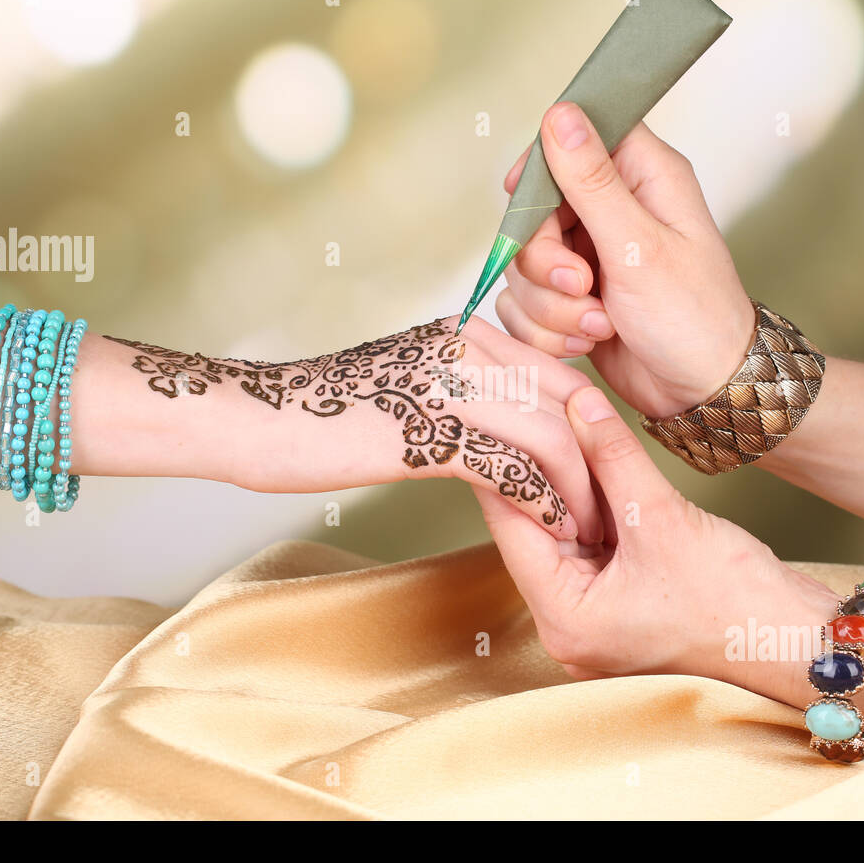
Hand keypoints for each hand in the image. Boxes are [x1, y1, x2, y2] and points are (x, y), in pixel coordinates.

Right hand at [106, 317, 599, 540]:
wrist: (252, 420)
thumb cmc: (323, 414)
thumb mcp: (403, 385)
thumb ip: (459, 394)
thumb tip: (502, 430)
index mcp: (463, 331)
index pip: (554, 373)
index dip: (587, 426)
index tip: (600, 472)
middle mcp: (465, 346)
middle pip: (566, 399)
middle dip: (598, 458)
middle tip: (611, 506)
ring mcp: (449, 385)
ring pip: (550, 434)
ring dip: (579, 490)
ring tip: (590, 530)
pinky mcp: (429, 431)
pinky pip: (511, 468)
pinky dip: (542, 503)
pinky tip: (553, 530)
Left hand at [473, 385, 833, 688]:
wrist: (798, 643)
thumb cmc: (736, 600)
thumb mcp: (663, 516)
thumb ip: (612, 456)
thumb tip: (577, 402)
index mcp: (564, 619)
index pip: (512, 528)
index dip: (504, 466)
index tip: (496, 416)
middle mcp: (567, 627)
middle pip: (534, 532)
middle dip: (539, 471)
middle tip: (528, 410)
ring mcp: (594, 619)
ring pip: (565, 535)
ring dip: (569, 485)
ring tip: (560, 423)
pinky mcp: (621, 606)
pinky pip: (593, 547)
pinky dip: (596, 507)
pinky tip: (596, 460)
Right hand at [496, 102, 754, 418]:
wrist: (702, 393)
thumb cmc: (692, 318)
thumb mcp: (639, 247)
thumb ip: (592, 182)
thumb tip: (559, 114)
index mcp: (642, 176)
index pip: (573, 137)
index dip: (539, 166)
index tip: (523, 198)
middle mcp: (613, 209)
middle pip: (535, 211)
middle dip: (546, 261)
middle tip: (582, 285)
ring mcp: (588, 255)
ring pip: (523, 265)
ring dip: (551, 305)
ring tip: (598, 325)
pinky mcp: (571, 299)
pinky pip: (524, 304)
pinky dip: (546, 330)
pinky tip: (586, 342)